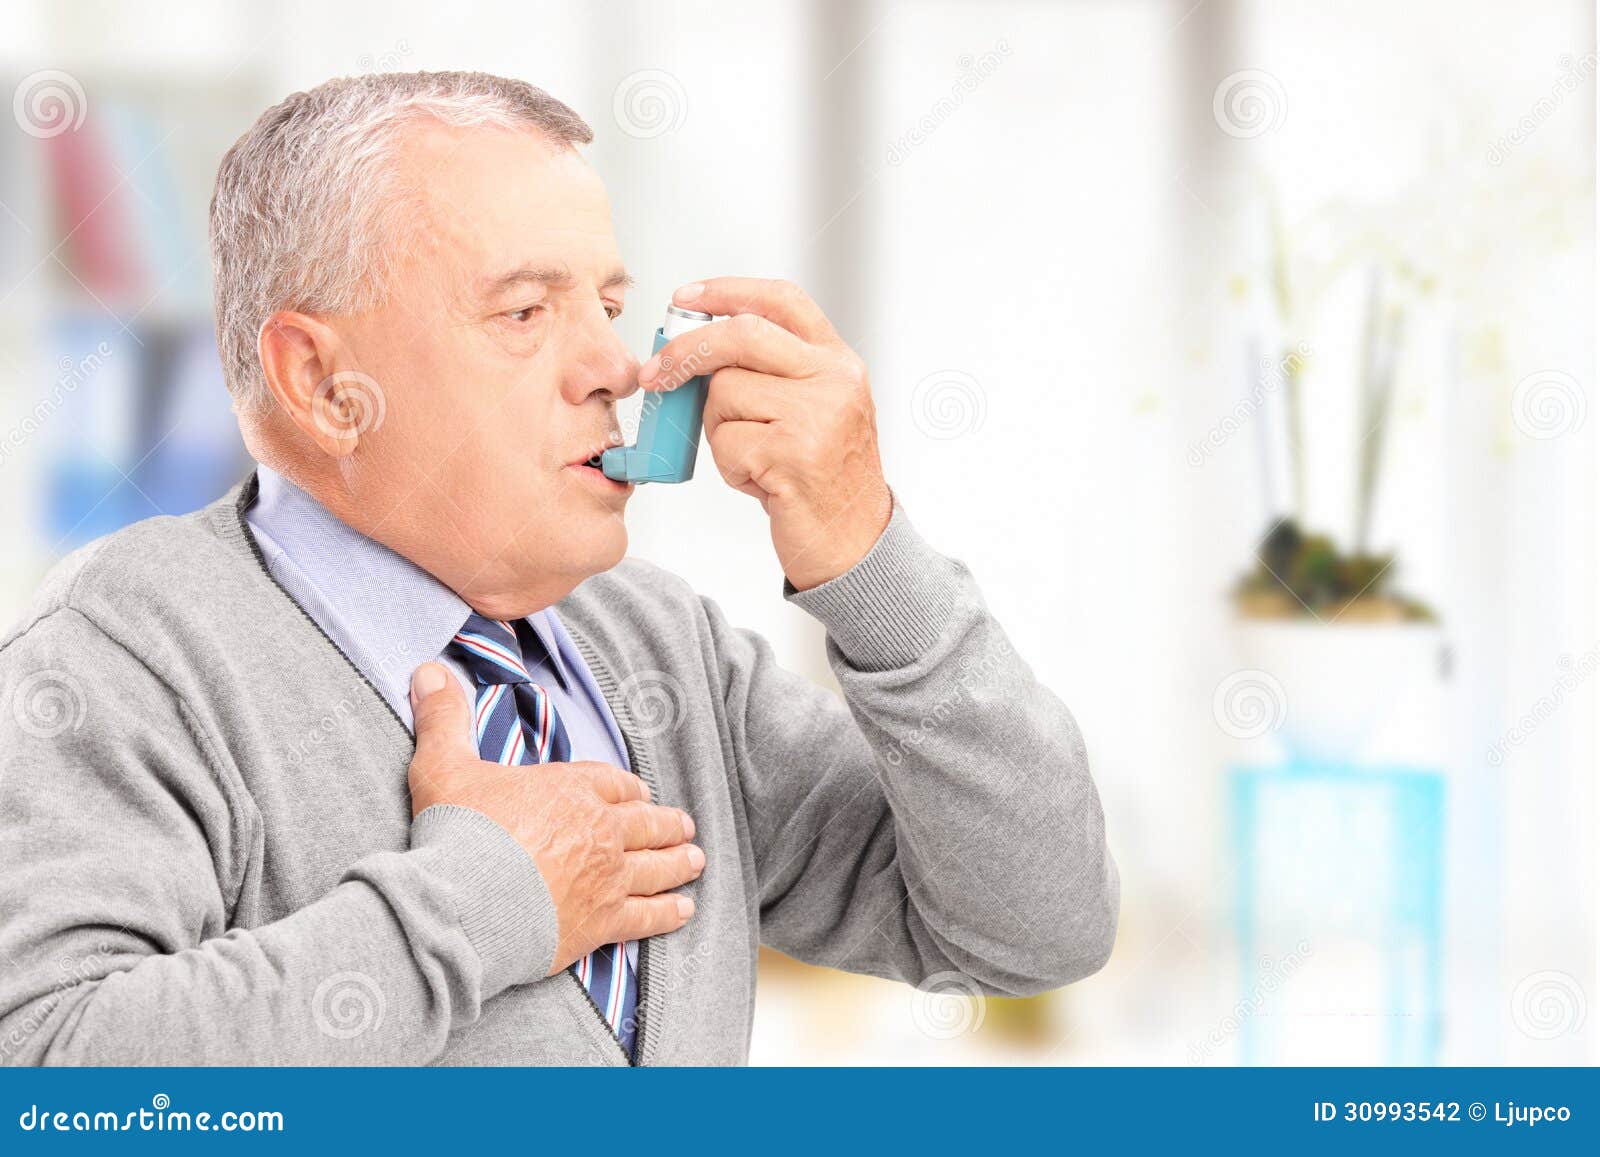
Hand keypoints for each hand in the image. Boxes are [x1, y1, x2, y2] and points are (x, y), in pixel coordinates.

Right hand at [406, 663, 702, 973]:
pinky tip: (683, 910)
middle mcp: (599, 829)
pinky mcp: (603, 920)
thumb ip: (443, 720)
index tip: (640, 793)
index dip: (627, 788)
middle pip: (644, 822)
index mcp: (569, 789)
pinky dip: (668, 912)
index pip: (611, 782)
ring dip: (677, 861)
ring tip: (694, 860)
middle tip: (685, 826)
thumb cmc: (458, 832)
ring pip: (656, 866)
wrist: (466, 901)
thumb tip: (428, 671)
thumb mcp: (443, 766)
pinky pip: (647, 915)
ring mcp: (607, 876)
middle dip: (666, 823)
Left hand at [639, 277, 892, 590]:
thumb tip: (696, 349)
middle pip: (742, 334)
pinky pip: (726, 442)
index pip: (781, 301)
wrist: (854, 544)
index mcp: (839, 362)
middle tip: (656, 373)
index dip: (728, 291)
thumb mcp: (814, 412)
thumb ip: (772, 374)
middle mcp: (835, 381)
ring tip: (753, 458)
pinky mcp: (795, 455)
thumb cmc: (823, 481)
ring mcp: (818, 416)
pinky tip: (760, 481)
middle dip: (687, 351)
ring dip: (719, 429)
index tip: (686, 298)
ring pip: (724, 394)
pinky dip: (729, 466)